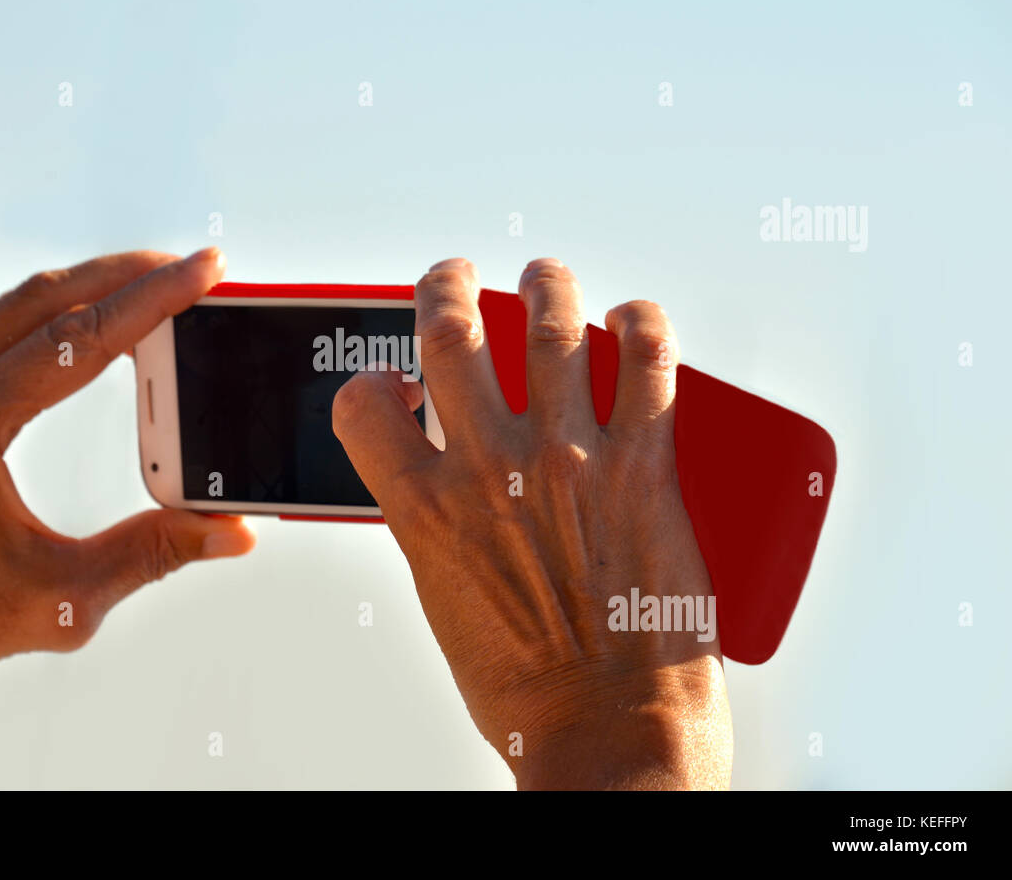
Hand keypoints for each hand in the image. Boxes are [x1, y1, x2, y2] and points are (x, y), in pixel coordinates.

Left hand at [0, 160, 255, 787]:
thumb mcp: (64, 598)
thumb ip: (153, 553)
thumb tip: (237, 528)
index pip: (83, 339)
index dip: (154, 300)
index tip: (206, 268)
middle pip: (49, 302)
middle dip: (129, 278)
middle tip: (191, 269)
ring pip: (7, 296)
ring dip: (78, 275)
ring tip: (137, 262)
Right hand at [333, 257, 731, 788]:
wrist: (607, 734)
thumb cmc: (525, 688)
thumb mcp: (445, 600)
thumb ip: (438, 526)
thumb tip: (445, 485)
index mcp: (424, 510)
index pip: (363, 405)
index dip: (370, 380)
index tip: (391, 377)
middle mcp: (488, 470)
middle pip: (450, 334)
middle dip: (446, 285)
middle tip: (455, 276)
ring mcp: (569, 461)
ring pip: (551, 324)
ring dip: (545, 284)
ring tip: (544, 277)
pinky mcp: (643, 468)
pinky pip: (648, 364)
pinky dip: (643, 324)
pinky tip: (635, 318)